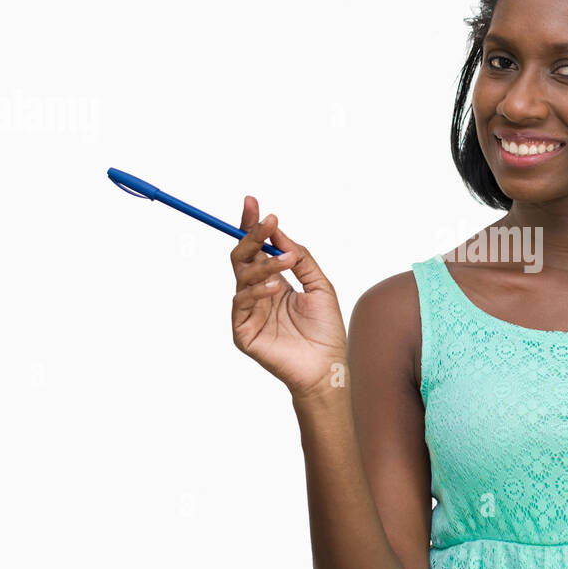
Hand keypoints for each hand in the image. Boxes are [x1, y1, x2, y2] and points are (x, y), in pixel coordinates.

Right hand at [230, 196, 346, 397]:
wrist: (327, 366)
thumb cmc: (325, 330)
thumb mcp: (319, 284)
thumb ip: (301, 257)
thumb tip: (279, 230)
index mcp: (273, 281)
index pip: (256, 248)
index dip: (251, 225)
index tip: (252, 202)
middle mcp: (257, 293)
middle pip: (243, 256)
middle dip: (253, 234)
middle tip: (266, 220)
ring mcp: (248, 312)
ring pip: (243, 275)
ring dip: (265, 262)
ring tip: (287, 262)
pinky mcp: (242, 331)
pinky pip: (240, 303)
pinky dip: (257, 290)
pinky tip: (275, 287)